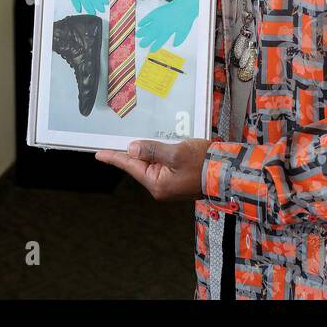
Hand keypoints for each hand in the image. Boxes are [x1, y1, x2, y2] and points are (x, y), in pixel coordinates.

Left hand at [95, 138, 210, 200]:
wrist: (228, 172)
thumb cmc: (204, 163)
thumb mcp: (176, 153)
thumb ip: (152, 150)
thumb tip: (132, 149)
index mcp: (158, 184)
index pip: (130, 166)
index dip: (114, 157)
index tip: (99, 153)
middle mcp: (162, 187)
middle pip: (140, 165)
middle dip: (133, 152)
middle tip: (117, 139)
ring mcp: (171, 184)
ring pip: (152, 164)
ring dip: (149, 151)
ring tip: (142, 139)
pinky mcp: (179, 179)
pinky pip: (163, 165)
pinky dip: (160, 154)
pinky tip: (160, 145)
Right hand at [136, 0, 199, 50]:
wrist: (185, 5)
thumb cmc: (186, 18)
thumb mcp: (184, 31)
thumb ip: (179, 39)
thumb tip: (175, 45)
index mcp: (167, 32)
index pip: (159, 41)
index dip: (155, 46)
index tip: (151, 50)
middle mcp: (161, 26)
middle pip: (151, 35)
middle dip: (146, 41)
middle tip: (141, 44)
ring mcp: (158, 19)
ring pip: (148, 27)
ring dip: (142, 32)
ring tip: (138, 35)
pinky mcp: (156, 12)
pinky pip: (148, 17)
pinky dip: (143, 21)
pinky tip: (140, 24)